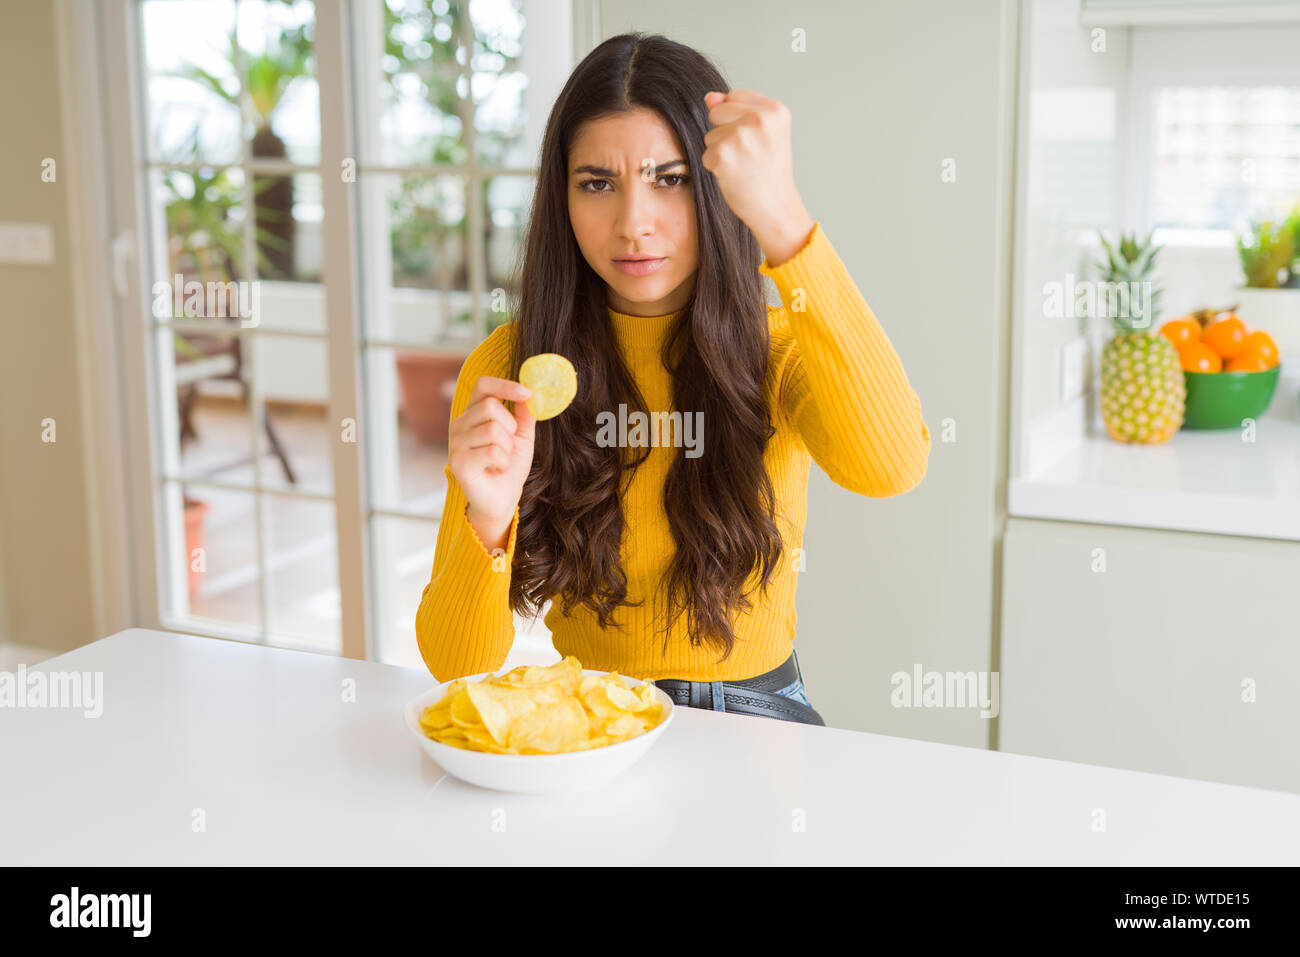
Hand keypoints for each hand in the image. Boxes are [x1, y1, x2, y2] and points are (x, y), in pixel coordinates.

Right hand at [448, 376, 535, 546]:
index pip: (483, 385)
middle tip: (509, 445)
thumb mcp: (522, 435)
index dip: (505, 385)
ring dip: (507, 447)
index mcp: (473, 413)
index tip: (527, 393)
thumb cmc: (509, 465)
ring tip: (502, 459)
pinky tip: (498, 468)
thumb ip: (524, 413)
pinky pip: (491, 451)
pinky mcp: (458, 463)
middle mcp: (460, 425)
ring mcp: (455, 443)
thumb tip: (531, 392)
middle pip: (490, 406)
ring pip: (492, 429)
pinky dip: (503, 461)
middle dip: (510, 426)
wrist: (503, 498)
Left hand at [702, 89, 813, 264]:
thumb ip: (737, 110)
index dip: (738, 120)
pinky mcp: (722, 154)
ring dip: (721, 152)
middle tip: (748, 155)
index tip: (756, 141)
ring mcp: (740, 136)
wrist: (775, 208)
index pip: (734, 96)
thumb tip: (709, 97)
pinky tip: (735, 176)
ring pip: (710, 134)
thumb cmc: (769, 172)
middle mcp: (759, 119)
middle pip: (717, 111)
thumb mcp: (764, 134)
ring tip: (743, 167)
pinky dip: (715, 168)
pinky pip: (706, 154)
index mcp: (775, 110)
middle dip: (725, 132)